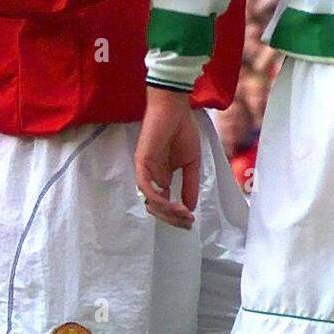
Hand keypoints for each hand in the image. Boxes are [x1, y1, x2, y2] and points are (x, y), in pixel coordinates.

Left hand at [134, 88, 200, 228]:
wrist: (175, 110)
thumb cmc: (183, 131)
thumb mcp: (192, 162)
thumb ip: (190, 184)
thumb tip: (190, 206)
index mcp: (162, 177)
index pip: (165, 203)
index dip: (176, 215)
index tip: (191, 222)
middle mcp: (152, 177)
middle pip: (156, 207)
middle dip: (172, 218)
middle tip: (187, 223)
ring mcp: (146, 172)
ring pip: (150, 201)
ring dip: (166, 212)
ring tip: (183, 215)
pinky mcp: (142, 165)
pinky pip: (146, 188)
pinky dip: (158, 199)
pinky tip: (173, 204)